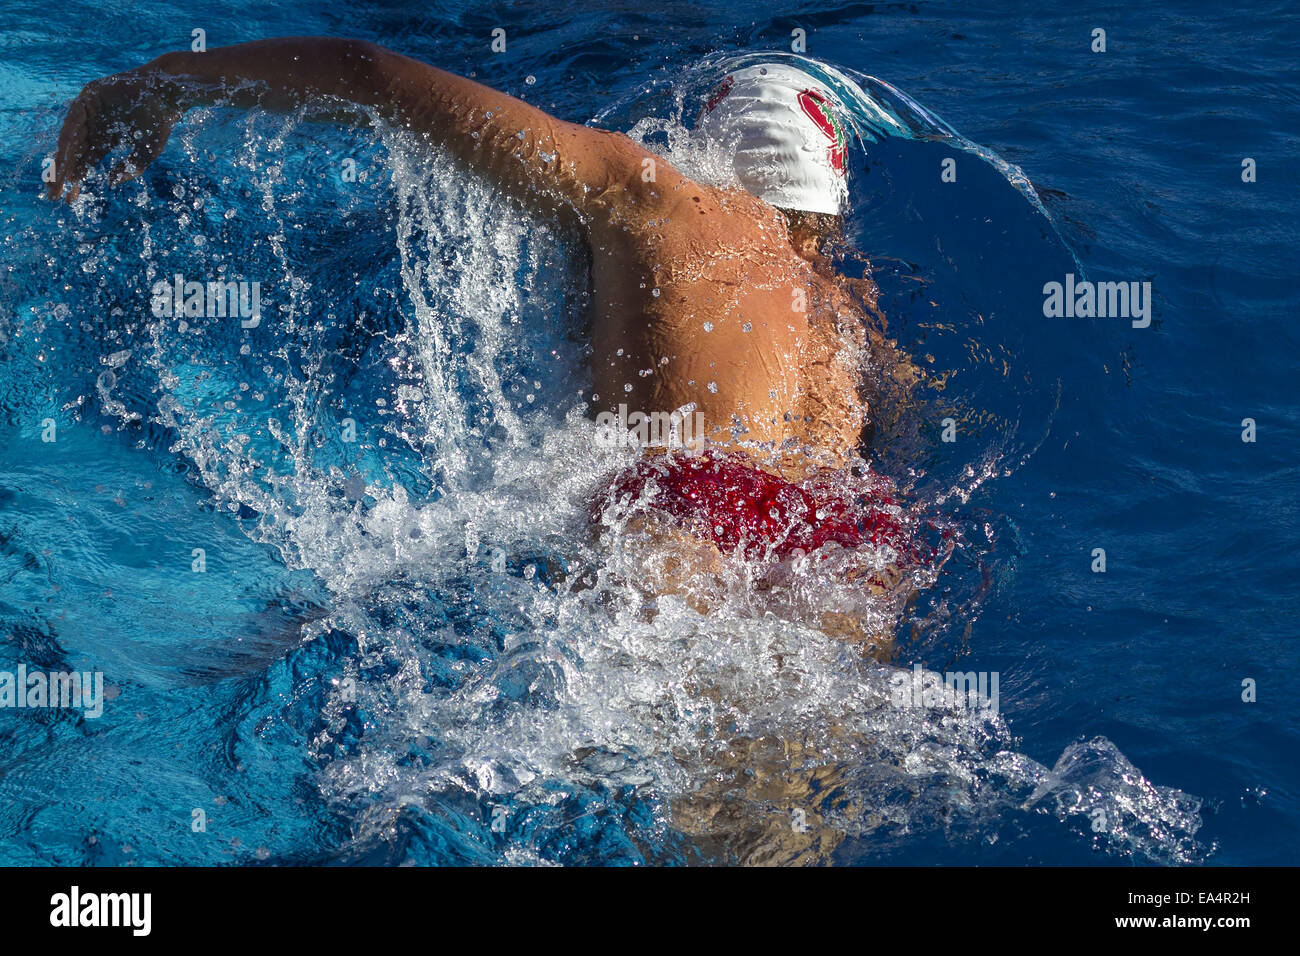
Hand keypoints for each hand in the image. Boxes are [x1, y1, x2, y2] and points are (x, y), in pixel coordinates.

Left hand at [47, 68, 183, 200]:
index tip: (69, 200)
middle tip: (53, 195)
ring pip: (70, 139)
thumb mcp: (147, 152)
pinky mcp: (89, 96)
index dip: (77, 180)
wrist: (167, 93)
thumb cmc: (161, 122)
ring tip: (57, 179)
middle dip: (63, 174)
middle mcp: (93, 125)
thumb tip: (111, 182)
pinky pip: (74, 119)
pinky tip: (64, 156)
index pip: (85, 162)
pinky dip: (69, 137)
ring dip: (62, 159)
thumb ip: (131, 167)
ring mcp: (89, 110)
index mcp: (105, 139)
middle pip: (73, 153)